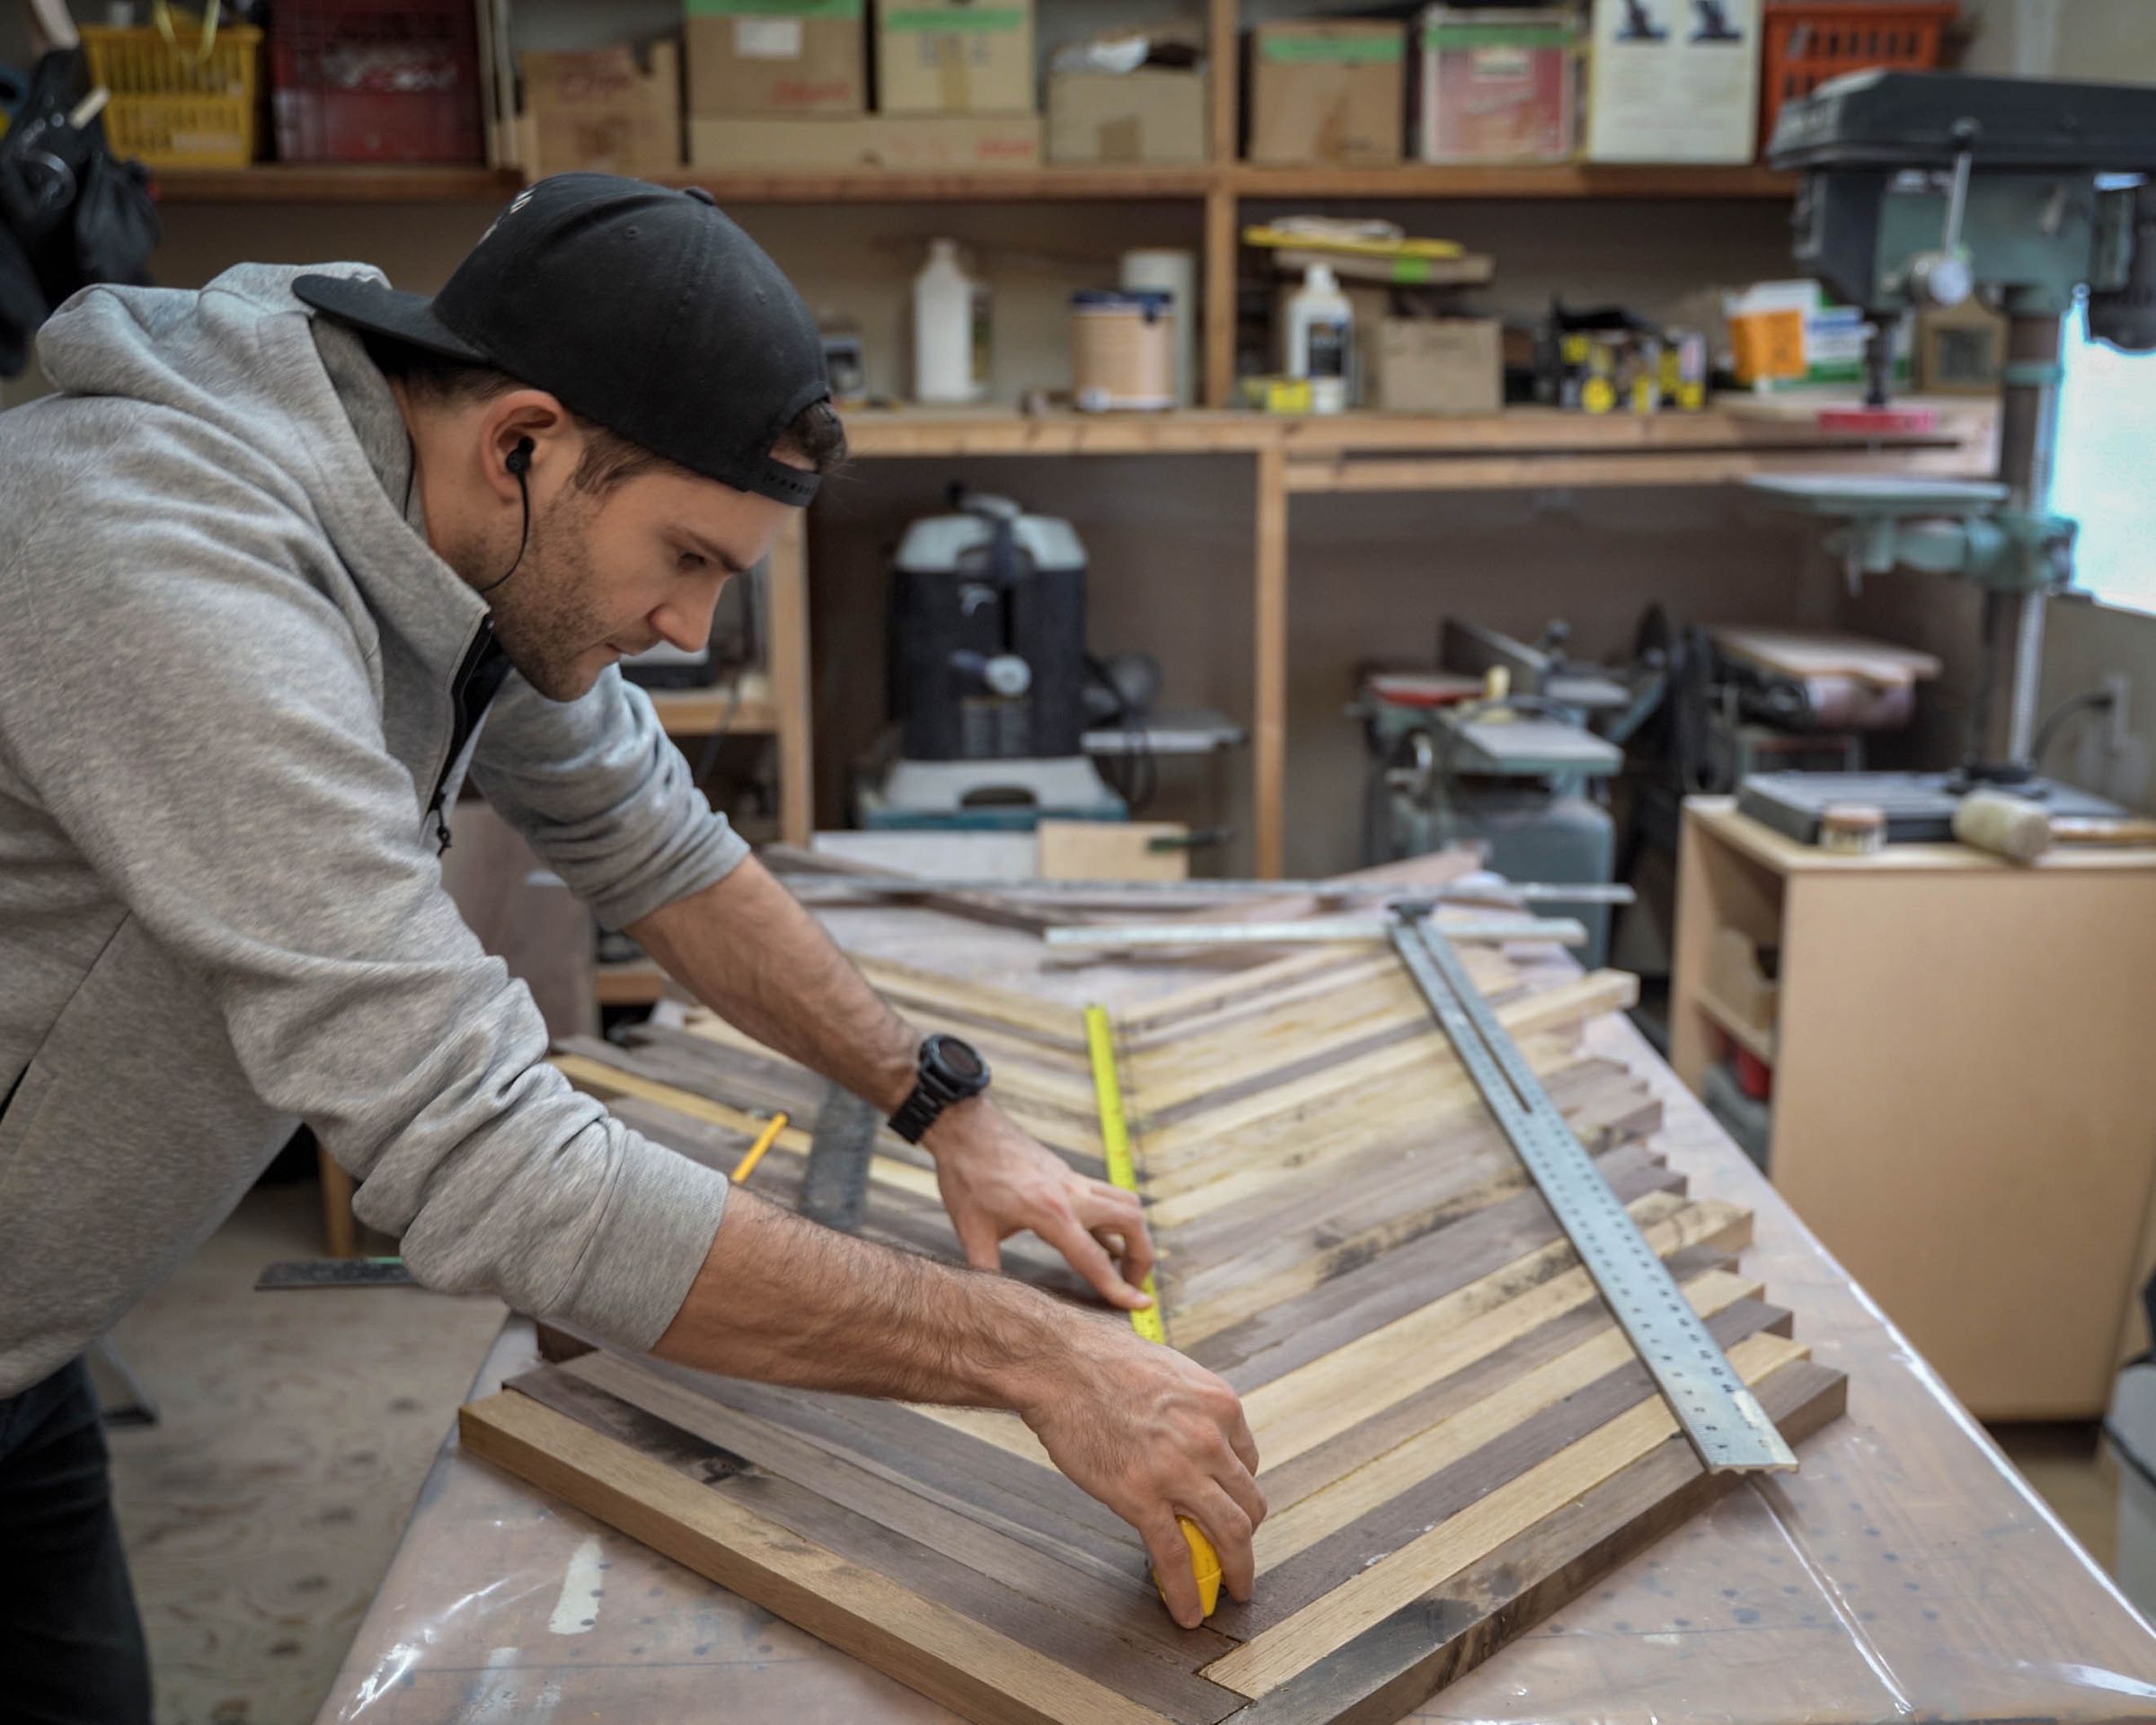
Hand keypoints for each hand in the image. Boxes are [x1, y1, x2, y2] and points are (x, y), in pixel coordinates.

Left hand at [924, 1098, 1156, 1310]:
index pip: (1095, 1259)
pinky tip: (1100, 1238)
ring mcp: (1073, 1180)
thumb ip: (985, 1269)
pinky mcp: (1068, 1173)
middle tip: (1131, 1285)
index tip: (1142, 1306)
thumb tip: (987, 1304)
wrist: (966, 1126)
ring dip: (1135, 1233)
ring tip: (1123, 1263)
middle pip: (1131, 1222)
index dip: (1119, 1288)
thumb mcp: (971, 1230)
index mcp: (1051, 1213)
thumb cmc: (967, 1176)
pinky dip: (1113, 1219)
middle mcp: (1072, 1194)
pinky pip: (1105, 1195)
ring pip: (1126, 1202)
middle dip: (1142, 1258)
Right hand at [1014, 1313, 1264, 1627]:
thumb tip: (1194, 1435)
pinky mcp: (1141, 1497)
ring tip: (1234, 1589)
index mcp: (1220, 1403)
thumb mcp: (1169, 1370)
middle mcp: (1209, 1438)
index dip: (1239, 1489)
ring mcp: (1177, 1471)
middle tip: (1242, 1557)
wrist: (1058, 1364)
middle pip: (1248, 1502)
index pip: (1248, 1460)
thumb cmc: (1102, 1360)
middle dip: (1248, 1536)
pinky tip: (1189, 1610)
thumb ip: (1191, 1406)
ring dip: (1237, 1569)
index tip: (1230, 1505)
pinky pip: (1175, 1556)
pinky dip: (1187, 1590)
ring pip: (1229, 1534)